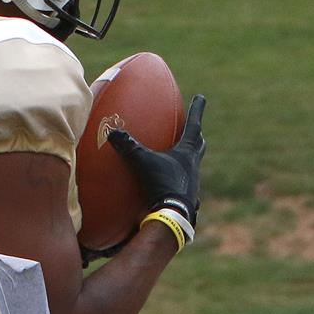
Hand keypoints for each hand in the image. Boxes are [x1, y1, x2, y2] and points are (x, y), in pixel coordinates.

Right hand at [107, 94, 205, 225]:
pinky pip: (185, 185)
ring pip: (193, 166)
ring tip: (182, 158)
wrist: (174, 216)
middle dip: (197, 136)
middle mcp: (193, 167)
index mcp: (187, 153)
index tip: (201, 97)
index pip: (194, 125)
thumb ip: (129, 147)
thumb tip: (112, 132)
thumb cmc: (162, 184)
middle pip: (199, 146)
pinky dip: (179, 181)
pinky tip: (172, 185)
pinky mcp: (187, 199)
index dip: (196, 110)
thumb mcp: (143, 162)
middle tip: (196, 130)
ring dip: (189, 159)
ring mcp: (192, 184)